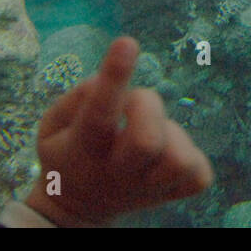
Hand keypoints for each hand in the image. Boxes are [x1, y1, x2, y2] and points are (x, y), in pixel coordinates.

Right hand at [25, 36, 212, 225]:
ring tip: (150, 131)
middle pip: (147, 142)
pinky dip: (186, 153)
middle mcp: (118, 174)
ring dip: (169, 133)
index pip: (99, 114)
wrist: (76, 207)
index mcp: (84, 150)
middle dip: (145, 106)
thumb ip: (78, 98)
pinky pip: (198, 172)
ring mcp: (148, 189)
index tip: (127, 43)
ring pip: (179, 160)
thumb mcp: (52, 125)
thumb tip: (111, 81)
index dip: (115, 77)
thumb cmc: (67, 151)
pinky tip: (165, 151)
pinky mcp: (175, 194)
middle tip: (131, 104)